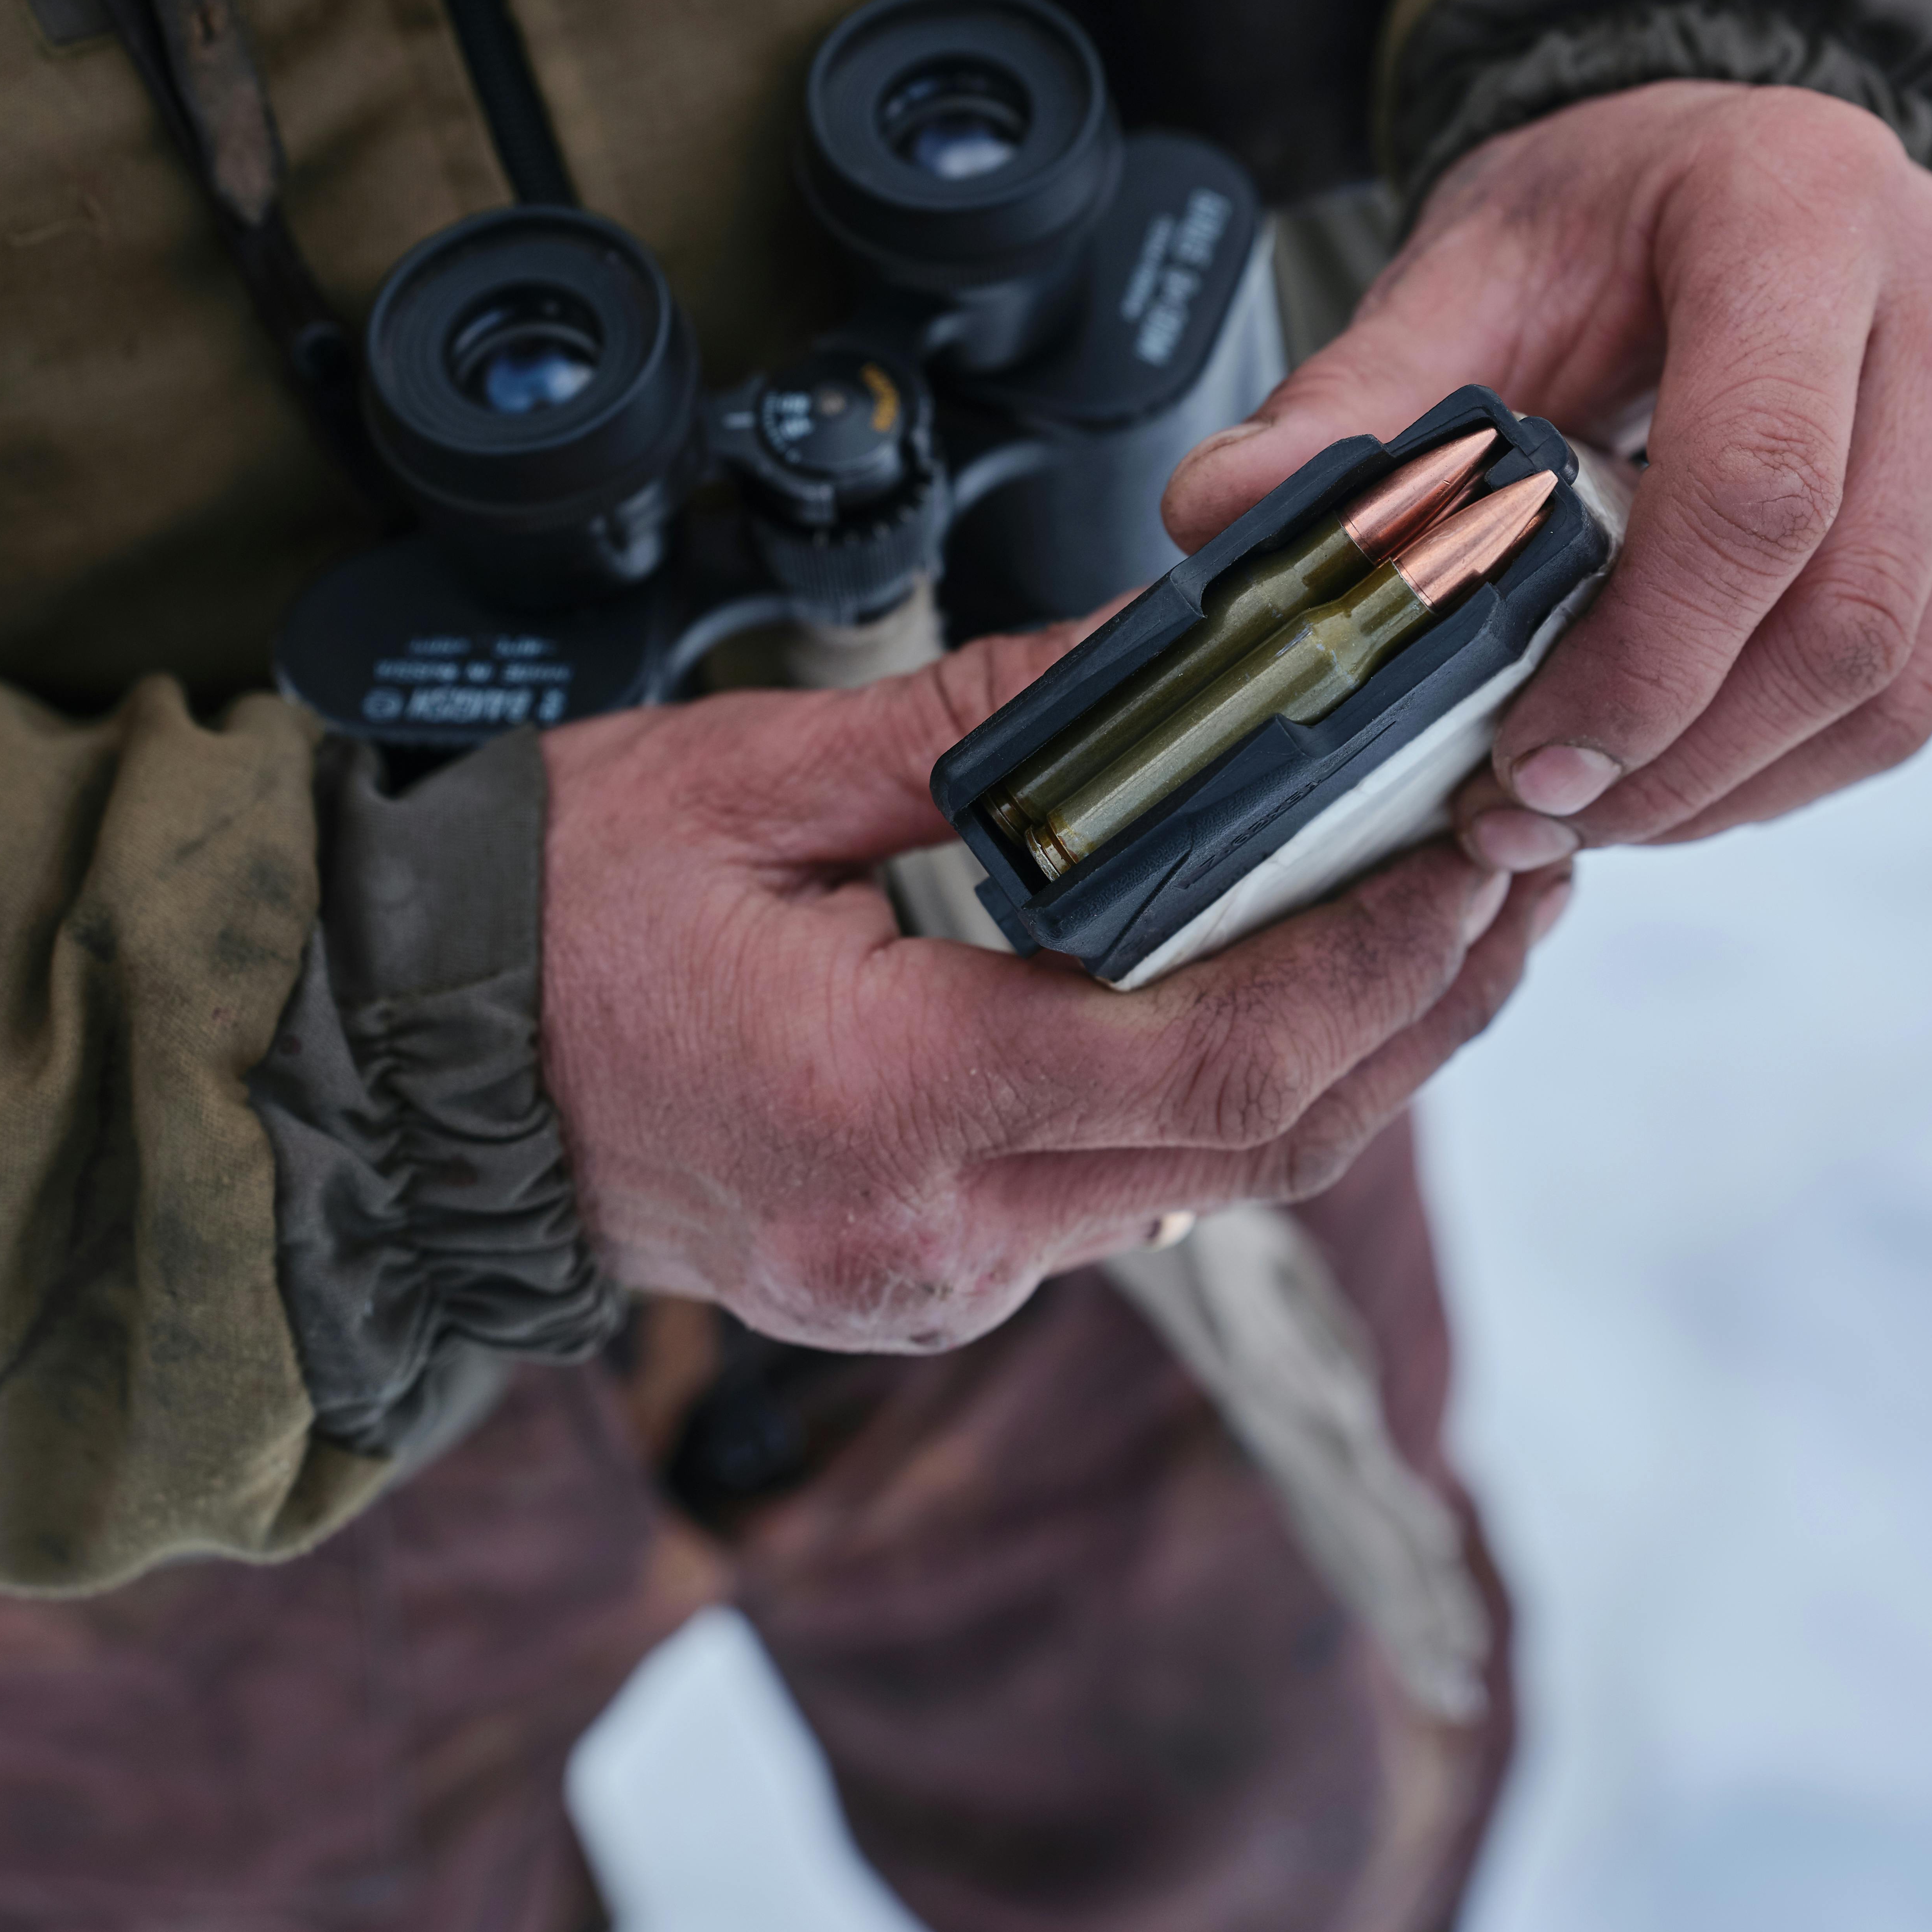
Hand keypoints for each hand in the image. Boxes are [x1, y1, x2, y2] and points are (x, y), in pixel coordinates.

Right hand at [539, 635, 1560, 1348]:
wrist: (410, 1078)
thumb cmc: (544, 917)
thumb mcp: (750, 777)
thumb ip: (972, 723)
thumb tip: (1153, 650)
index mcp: (881, 1102)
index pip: (1212, 1057)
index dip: (1381, 967)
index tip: (1480, 865)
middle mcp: (930, 1234)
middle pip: (1256, 1141)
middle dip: (1420, 1011)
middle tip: (1521, 877)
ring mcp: (933, 1281)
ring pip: (1218, 1182)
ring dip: (1353, 1056)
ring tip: (1452, 921)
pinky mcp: (931, 1278)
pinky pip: (1136, 1191)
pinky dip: (1242, 1091)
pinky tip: (1294, 986)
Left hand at [1163, 81, 1931, 857]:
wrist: (1725, 174)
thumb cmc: (1595, 223)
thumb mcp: (1458, 271)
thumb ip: (1351, 403)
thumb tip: (1224, 515)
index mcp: (1804, 204)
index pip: (1761, 492)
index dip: (1644, 662)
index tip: (1521, 759)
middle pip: (1845, 614)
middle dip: (1679, 756)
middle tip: (1531, 814)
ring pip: (1904, 680)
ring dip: (1737, 785)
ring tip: (1592, 806)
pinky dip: (1801, 757)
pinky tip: (1683, 760)